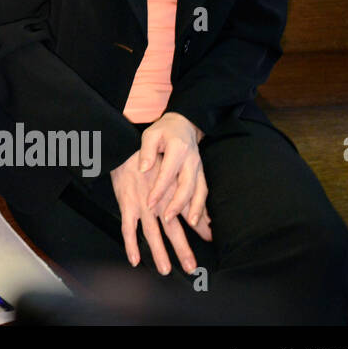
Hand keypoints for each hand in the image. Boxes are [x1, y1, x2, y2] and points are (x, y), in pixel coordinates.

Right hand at [109, 151, 210, 275]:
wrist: (126, 148)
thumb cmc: (151, 161)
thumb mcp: (172, 174)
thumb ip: (188, 196)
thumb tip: (207, 216)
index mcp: (172, 193)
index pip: (189, 214)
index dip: (200, 227)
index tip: (209, 239)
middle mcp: (159, 201)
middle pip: (173, 229)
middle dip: (182, 249)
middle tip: (190, 266)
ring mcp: (142, 205)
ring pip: (151, 233)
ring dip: (158, 252)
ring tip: (165, 269)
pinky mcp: (126, 205)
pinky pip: (128, 228)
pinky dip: (131, 244)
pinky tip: (135, 259)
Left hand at [140, 112, 206, 226]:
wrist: (184, 124)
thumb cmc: (163, 131)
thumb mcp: (150, 134)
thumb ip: (147, 151)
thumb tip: (143, 169)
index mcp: (177, 149)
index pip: (168, 173)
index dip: (159, 190)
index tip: (149, 203)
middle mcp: (191, 160)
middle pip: (187, 185)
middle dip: (178, 204)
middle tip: (167, 218)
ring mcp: (199, 168)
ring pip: (200, 190)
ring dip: (197, 208)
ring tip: (193, 224)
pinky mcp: (201, 173)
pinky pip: (204, 191)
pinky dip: (203, 206)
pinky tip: (203, 219)